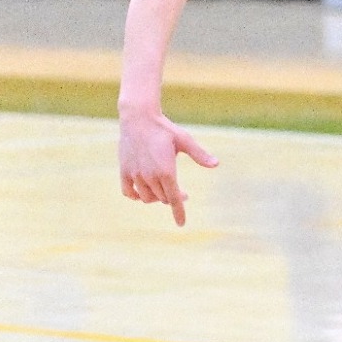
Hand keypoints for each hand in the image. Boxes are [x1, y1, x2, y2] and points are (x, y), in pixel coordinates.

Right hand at [119, 107, 219, 225]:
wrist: (138, 118)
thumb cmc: (164, 129)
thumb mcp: (184, 140)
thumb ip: (200, 155)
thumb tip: (216, 164)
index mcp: (166, 171)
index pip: (175, 199)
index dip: (179, 212)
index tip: (181, 224)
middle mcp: (150, 176)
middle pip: (163, 198)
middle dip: (174, 198)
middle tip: (183, 193)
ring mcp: (135, 175)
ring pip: (147, 198)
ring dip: (157, 197)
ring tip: (164, 189)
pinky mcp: (124, 171)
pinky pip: (129, 192)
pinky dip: (136, 196)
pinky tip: (143, 194)